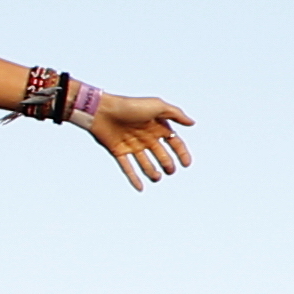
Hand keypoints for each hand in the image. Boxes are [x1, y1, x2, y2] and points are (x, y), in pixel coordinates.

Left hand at [76, 94, 195, 187]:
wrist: (101, 110)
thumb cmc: (129, 105)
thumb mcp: (157, 106)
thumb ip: (175, 113)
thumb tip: (192, 123)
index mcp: (156, 126)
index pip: (173, 142)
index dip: (181, 153)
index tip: (186, 164)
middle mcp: (145, 136)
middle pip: (160, 154)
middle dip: (167, 164)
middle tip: (170, 170)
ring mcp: (132, 145)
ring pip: (145, 163)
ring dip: (152, 172)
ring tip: (157, 177)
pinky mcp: (118, 151)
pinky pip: (128, 168)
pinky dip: (134, 179)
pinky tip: (141, 188)